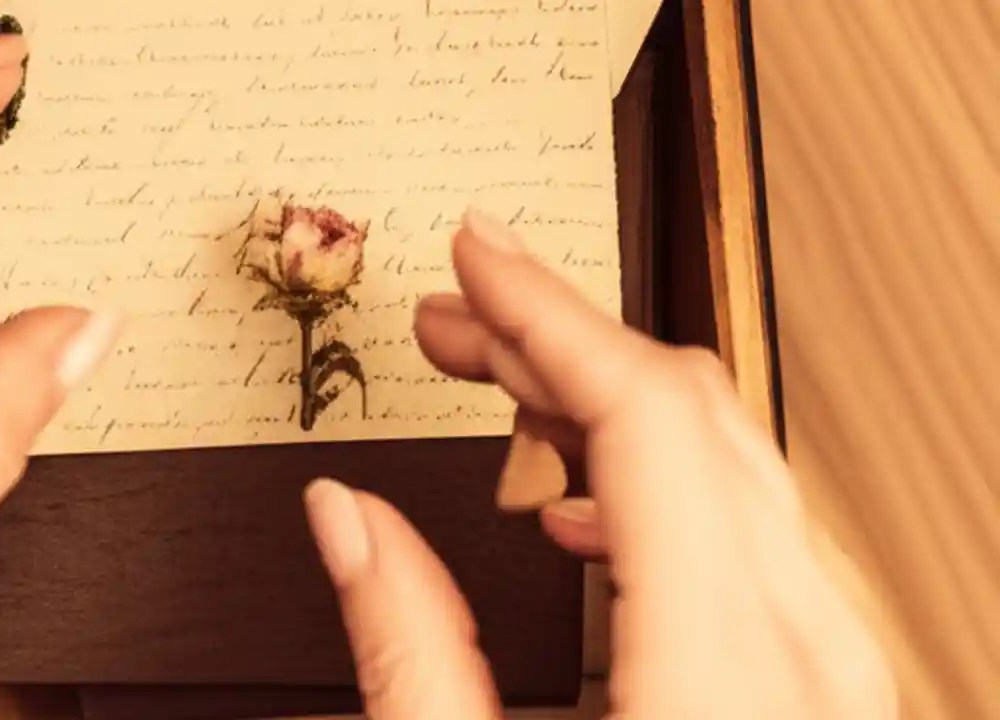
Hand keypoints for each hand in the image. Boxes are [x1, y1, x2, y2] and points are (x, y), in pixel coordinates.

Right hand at [303, 210, 896, 718]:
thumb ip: (407, 649)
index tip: (477, 254)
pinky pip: (751, 540)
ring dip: (605, 406)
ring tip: (498, 387)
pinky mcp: (813, 692)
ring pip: (727, 468)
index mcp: (719, 677)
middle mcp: (804, 661)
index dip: (547, 311)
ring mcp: (828, 676)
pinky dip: (658, 490)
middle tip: (452, 318)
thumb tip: (347, 518)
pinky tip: (583, 504)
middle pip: (689, 420)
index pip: (643, 417)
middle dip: (555, 343)